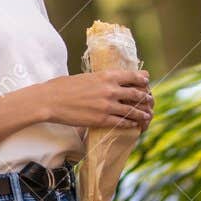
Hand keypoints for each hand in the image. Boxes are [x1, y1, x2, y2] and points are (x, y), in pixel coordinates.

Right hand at [35, 70, 153, 129]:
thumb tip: (111, 79)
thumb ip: (102, 78)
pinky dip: (130, 123)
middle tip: (150, 100)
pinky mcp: (101, 119)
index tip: (147, 82)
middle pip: (136, 94)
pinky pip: (122, 122)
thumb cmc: (64, 87)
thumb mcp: (87, 77)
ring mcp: (107, 105)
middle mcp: (110, 89)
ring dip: (142, 113)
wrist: (50, 100)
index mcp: (106, 76)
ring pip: (132, 110)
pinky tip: (134, 124)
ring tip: (147, 115)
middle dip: (146, 98)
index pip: (133, 76)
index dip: (142, 80)